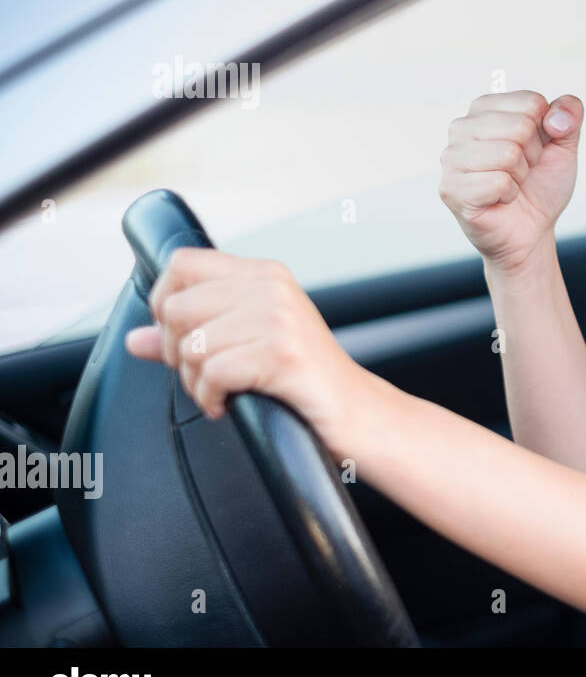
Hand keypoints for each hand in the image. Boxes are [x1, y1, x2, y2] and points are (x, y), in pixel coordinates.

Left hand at [123, 248, 378, 457]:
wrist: (358, 412)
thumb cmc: (305, 379)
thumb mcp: (249, 344)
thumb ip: (191, 336)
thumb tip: (136, 339)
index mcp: (264, 274)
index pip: (182, 263)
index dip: (164, 301)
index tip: (180, 335)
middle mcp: (272, 287)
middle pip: (178, 308)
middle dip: (178, 353)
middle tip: (206, 375)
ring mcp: (279, 318)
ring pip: (192, 345)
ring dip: (196, 382)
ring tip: (223, 391)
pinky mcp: (283, 352)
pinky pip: (214, 373)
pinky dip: (212, 398)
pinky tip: (230, 403)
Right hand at [439, 91, 582, 275]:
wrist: (531, 229)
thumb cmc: (540, 185)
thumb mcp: (564, 144)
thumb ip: (569, 113)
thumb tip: (554, 116)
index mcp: (485, 107)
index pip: (531, 102)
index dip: (544, 131)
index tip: (533, 149)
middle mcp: (461, 127)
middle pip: (521, 126)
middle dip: (532, 155)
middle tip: (523, 170)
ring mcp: (451, 158)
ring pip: (509, 153)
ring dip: (520, 176)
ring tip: (511, 183)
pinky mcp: (451, 188)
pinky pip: (499, 182)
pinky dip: (509, 194)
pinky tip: (500, 199)